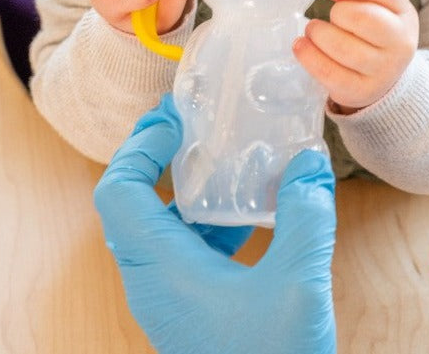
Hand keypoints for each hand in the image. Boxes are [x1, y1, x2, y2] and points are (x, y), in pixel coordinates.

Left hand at [94, 95, 336, 353]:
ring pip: (159, 226)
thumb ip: (305, 216)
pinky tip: (252, 213)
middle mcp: (153, 280)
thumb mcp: (298, 284)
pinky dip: (208, 220)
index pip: (119, 191)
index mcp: (160, 269)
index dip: (139, 146)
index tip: (175, 119)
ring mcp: (169, 297)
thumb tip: (309, 160)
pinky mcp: (190, 309)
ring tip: (224, 159)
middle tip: (192, 125)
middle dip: (159, 158)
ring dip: (185, 188)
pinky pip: (184, 249)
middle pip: (133, 202)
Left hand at [294, 0, 418, 112]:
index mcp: (403, 12)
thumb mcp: (366, 4)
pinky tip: (302, 46)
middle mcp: (400, 42)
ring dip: (319, 34)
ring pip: (344, 47)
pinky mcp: (362, 91)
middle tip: (331, 17)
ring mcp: (383, 70)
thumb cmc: (371, 32)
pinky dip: (309, 56)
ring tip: (313, 31)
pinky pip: (330, 73)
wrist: (383, 78)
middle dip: (338, 13)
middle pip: (363, 17)